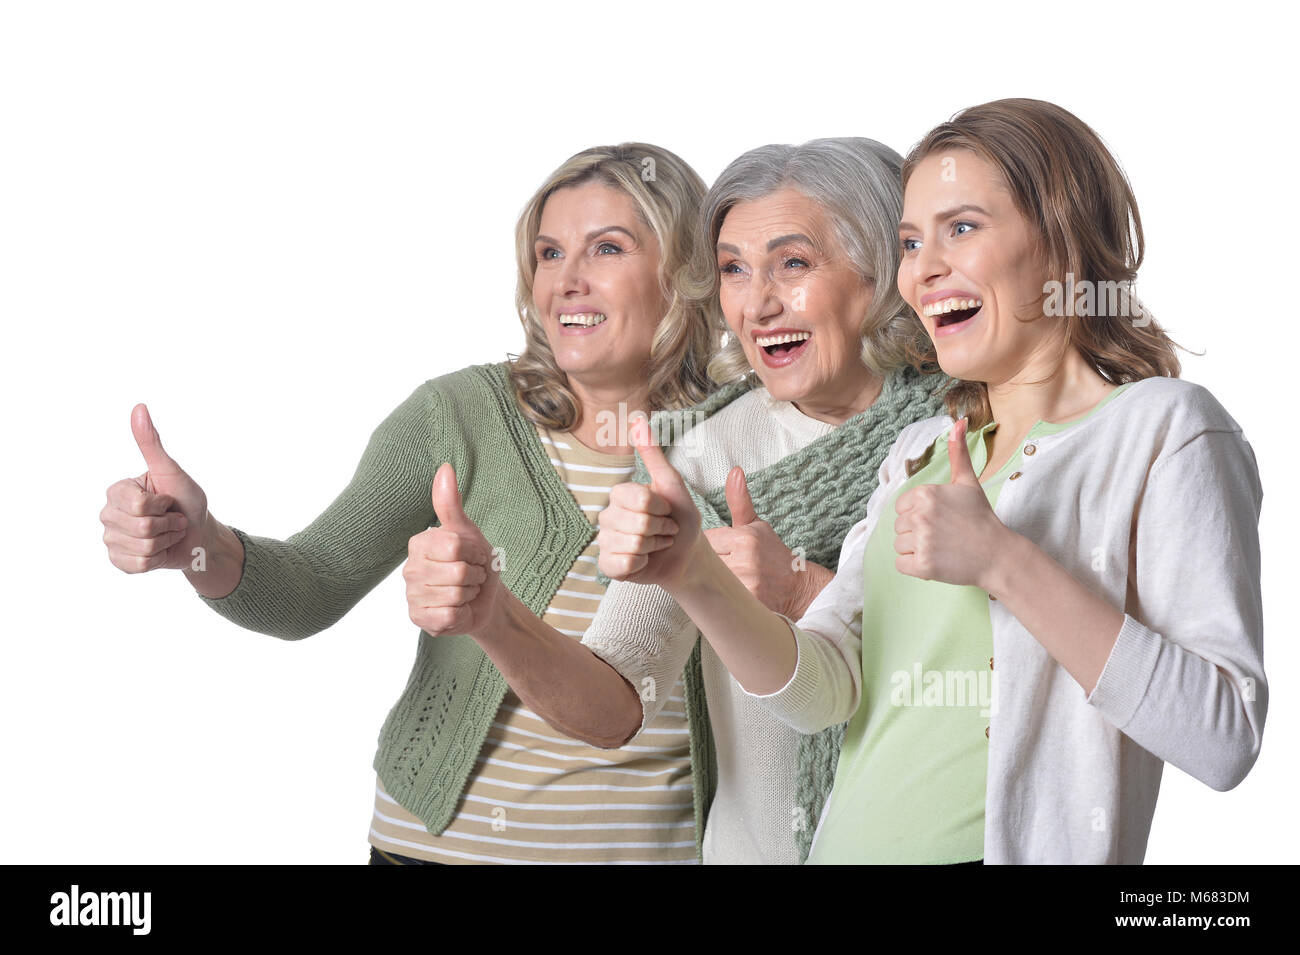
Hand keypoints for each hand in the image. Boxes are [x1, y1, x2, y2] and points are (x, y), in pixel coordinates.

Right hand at [101, 404, 209, 572]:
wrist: (199, 534)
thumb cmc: (187, 501)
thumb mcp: (171, 471)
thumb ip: (151, 443)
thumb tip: (139, 407)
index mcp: (118, 490)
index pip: (138, 504)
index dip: (162, 504)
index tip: (167, 499)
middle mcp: (108, 513)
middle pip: (141, 526)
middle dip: (167, 523)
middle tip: (171, 518)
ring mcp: (111, 538)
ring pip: (141, 547)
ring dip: (166, 540)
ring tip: (168, 532)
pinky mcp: (119, 561)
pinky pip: (138, 564)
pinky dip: (158, 558)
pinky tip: (161, 549)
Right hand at [404, 463, 501, 635]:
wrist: (485, 599)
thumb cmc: (475, 562)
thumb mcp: (467, 531)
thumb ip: (451, 503)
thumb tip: (445, 467)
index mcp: (419, 544)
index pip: (455, 546)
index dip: (475, 553)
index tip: (474, 555)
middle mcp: (409, 569)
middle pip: (457, 572)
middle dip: (474, 576)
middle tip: (471, 576)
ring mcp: (412, 596)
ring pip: (454, 595)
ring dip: (469, 595)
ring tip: (465, 591)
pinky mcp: (419, 619)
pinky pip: (448, 616)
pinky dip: (462, 613)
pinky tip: (457, 609)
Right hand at [596, 416, 692, 585]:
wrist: (686, 554)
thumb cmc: (680, 517)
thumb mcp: (672, 483)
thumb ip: (653, 454)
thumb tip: (638, 420)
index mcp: (620, 494)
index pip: (639, 498)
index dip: (661, 507)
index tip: (665, 509)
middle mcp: (607, 516)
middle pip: (637, 523)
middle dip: (661, 529)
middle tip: (665, 530)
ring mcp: (605, 541)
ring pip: (632, 544)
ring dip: (654, 546)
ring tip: (657, 544)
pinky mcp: (608, 565)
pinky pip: (622, 564)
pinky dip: (641, 564)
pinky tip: (643, 561)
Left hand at [704, 467, 809, 615]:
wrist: (797, 586)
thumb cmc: (772, 553)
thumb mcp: (756, 525)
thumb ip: (739, 501)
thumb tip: (734, 471)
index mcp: (744, 537)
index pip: (706, 539)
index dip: (710, 545)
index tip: (720, 550)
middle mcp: (745, 559)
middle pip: (706, 559)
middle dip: (709, 562)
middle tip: (722, 565)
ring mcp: (746, 582)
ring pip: (711, 577)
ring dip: (713, 578)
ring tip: (726, 578)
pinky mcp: (746, 601)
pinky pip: (720, 594)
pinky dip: (721, 593)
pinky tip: (730, 592)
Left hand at [894, 417, 1010, 587]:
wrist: (997, 554)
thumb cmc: (980, 517)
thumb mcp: (968, 482)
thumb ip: (959, 453)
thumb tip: (959, 421)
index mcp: (926, 493)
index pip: (901, 507)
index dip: (918, 515)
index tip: (940, 519)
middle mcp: (921, 515)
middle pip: (899, 527)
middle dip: (917, 533)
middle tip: (944, 535)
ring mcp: (922, 541)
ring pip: (899, 546)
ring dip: (916, 550)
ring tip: (941, 548)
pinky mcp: (922, 566)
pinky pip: (901, 565)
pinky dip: (915, 567)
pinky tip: (935, 561)